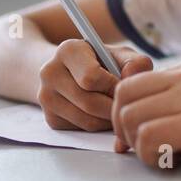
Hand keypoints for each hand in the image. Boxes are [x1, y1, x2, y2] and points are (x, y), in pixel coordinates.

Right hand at [37, 40, 152, 130]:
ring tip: (118, 109)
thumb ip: (135, 62)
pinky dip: (99, 127)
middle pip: (89, 103)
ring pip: (87, 120)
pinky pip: (81, 129)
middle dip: (114, 107)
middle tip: (126, 104)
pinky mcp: (50, 118)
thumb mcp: (120, 55)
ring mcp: (46, 97)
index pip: (91, 77)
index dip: (113, 86)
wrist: (73, 71)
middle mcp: (50, 72)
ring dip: (109, 120)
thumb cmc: (102, 62)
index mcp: (67, 50)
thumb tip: (132, 75)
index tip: (123, 86)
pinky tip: (104, 115)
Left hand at [112, 51, 180, 169]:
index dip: (135, 108)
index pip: (144, 79)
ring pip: (130, 115)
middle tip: (140, 145)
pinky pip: (145, 138)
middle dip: (124, 122)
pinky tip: (173, 161)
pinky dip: (150, 155)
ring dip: (137, 141)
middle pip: (125, 92)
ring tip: (163, 155)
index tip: (142, 130)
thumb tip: (177, 119)